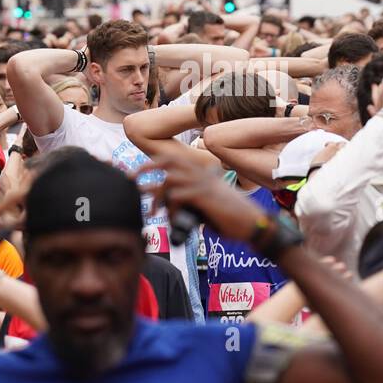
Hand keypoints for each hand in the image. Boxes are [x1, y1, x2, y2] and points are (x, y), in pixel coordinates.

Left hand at [140, 148, 264, 242]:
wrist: (253, 223)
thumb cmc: (230, 217)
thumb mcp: (207, 205)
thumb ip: (189, 201)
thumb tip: (169, 206)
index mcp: (202, 173)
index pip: (173, 158)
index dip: (153, 163)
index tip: (137, 174)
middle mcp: (202, 174)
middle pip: (167, 160)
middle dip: (145, 167)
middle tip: (130, 179)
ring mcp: (204, 184)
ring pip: (169, 180)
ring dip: (156, 196)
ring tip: (152, 213)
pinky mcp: (206, 197)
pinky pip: (178, 196)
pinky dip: (170, 208)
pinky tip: (173, 221)